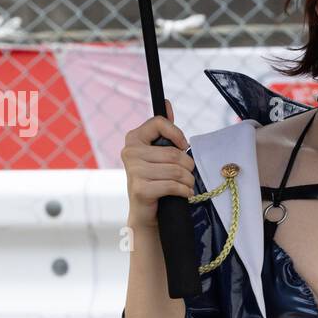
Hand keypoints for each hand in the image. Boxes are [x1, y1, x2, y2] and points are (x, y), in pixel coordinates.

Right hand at [120, 99, 195, 226]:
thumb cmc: (156, 180)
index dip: (177, 134)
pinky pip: (173, 185)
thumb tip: (167, 103)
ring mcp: (133, 171)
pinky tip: (184, 194)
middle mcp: (130, 152)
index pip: (159, 122)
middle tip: (187, 174)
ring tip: (186, 185)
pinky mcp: (140, 189)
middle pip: (173, 152)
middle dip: (188, 165)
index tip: (183, 147)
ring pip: (176, 170)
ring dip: (188, 180)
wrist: (146, 214)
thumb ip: (164, 130)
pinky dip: (184, 191)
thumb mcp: (160, 153)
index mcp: (134, 138)